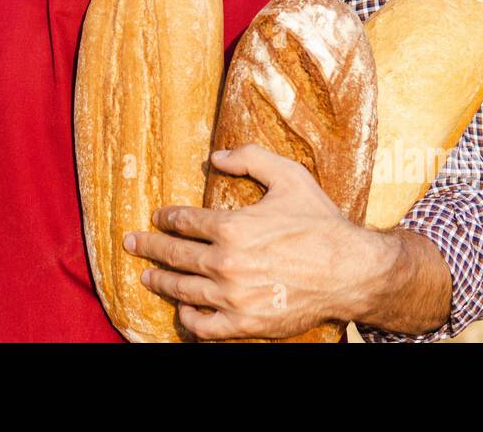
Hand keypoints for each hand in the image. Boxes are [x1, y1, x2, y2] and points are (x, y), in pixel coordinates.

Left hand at [124, 143, 391, 340]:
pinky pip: (204, 326)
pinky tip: (182, 310)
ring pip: (183, 290)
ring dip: (160, 281)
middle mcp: (226, 263)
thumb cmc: (320, 222)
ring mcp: (233, 297)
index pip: (184, 221)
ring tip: (147, 275)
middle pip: (174, 255)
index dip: (166, 218)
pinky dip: (188, 319)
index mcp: (232, 226)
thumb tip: (215, 156)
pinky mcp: (245, 323)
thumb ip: (250, 158)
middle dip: (148, 247)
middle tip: (131, 243)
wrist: (351, 271)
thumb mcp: (289, 175)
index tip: (158, 217)